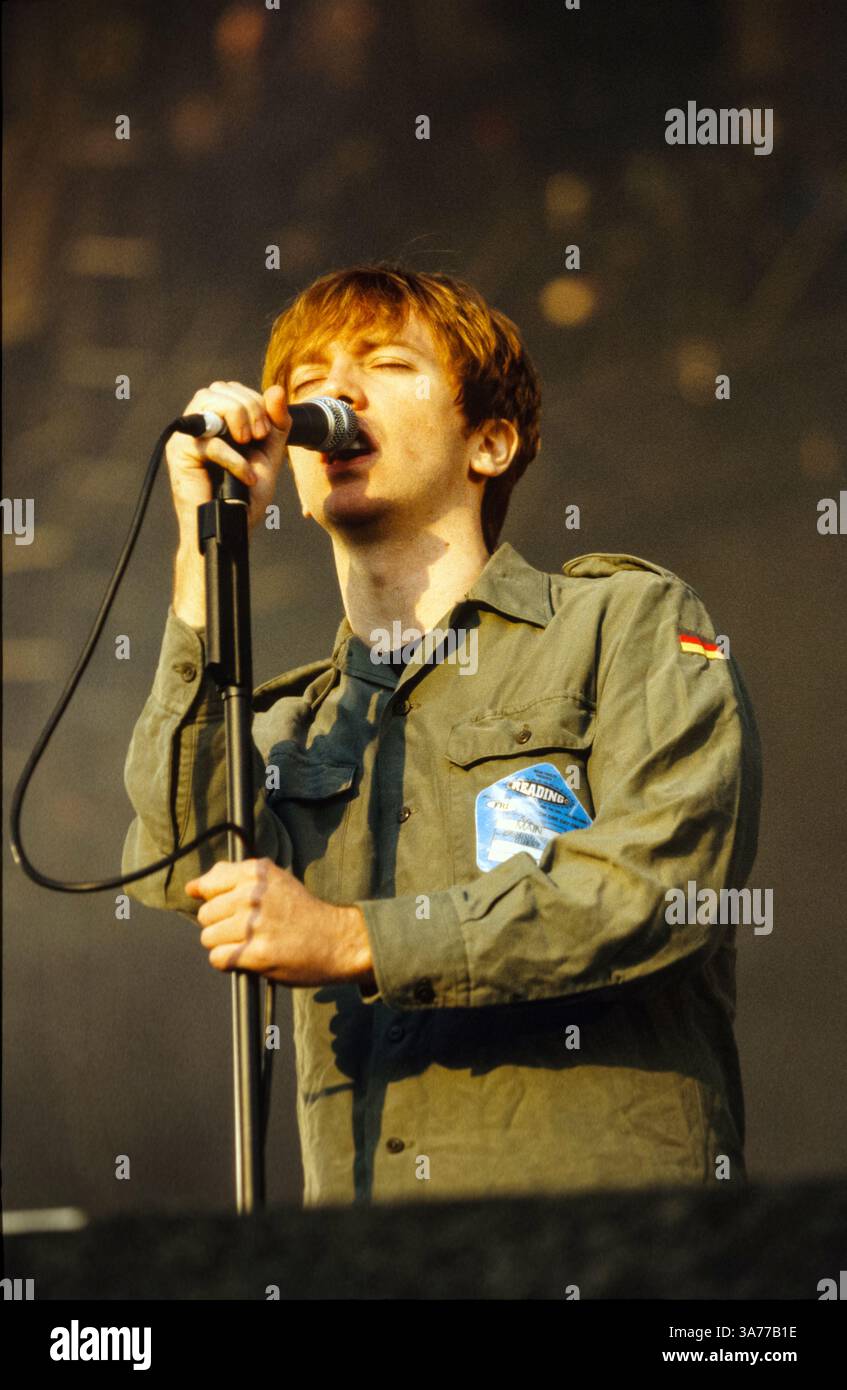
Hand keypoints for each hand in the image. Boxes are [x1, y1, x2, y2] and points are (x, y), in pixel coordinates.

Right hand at [167, 381, 290, 539]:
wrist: (231, 528)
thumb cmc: (246, 496)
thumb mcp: (269, 455)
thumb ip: (276, 425)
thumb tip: (276, 389)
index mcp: (216, 422)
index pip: (231, 389)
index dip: (254, 400)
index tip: (267, 429)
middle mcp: (198, 426)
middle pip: (218, 389)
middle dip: (248, 406)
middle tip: (260, 436)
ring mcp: (186, 438)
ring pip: (207, 402)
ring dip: (237, 416)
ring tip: (250, 442)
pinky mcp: (181, 456)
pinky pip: (209, 442)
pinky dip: (234, 458)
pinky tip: (246, 476)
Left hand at [186, 857, 375, 989]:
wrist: (337, 940)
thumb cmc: (302, 911)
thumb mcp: (273, 881)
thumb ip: (232, 878)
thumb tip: (192, 887)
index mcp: (256, 872)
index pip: (208, 885)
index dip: (215, 900)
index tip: (230, 908)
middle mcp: (253, 894)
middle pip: (206, 914)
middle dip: (221, 924)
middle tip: (248, 928)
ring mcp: (253, 924)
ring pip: (208, 937)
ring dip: (225, 944)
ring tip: (249, 943)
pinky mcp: (255, 953)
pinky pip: (218, 958)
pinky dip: (229, 962)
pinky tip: (249, 957)